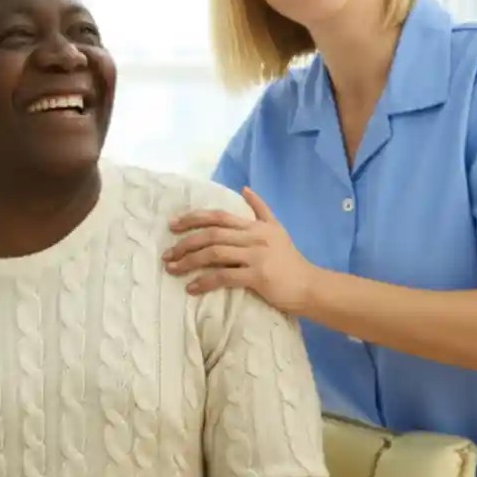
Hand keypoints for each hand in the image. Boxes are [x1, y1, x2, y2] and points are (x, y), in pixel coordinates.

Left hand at [162, 187, 317, 314]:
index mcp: (254, 225)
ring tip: (172, 269)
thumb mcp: (277, 228)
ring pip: (214, 254)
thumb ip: (260, 208)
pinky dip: (205, 282)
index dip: (193, 218)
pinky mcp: (257, 276)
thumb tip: (245, 188)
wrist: (310, 285)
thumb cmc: (290, 259)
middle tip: (166, 253)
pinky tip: (192, 287)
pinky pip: (224, 277)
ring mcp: (255, 256)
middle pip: (212, 234)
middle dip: (185, 242)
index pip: (218, 216)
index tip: (172, 225)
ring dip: (189, 261)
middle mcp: (253, 237)